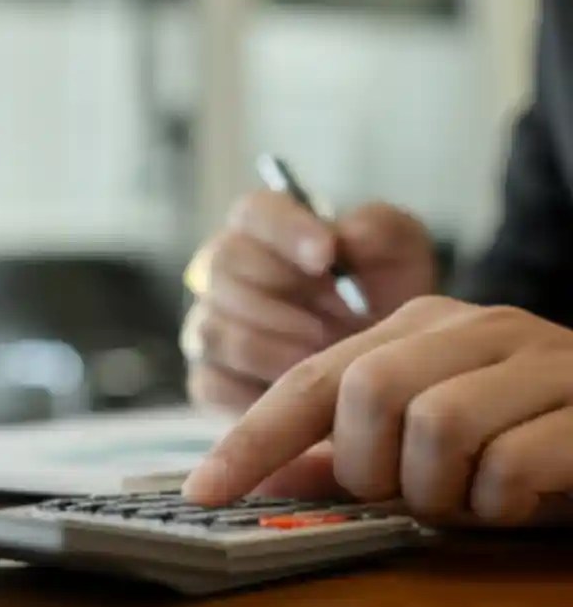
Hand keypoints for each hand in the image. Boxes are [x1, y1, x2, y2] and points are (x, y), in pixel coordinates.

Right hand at [181, 191, 435, 413]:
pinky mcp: (206, 381)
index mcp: (262, 229)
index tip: (326, 258)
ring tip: (330, 358)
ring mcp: (206, 327)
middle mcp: (220, 273)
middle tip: (343, 323)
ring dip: (280, 347)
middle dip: (288, 299)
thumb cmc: (382, 303)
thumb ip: (379, 232)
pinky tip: (303, 394)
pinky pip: (214, 383)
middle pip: (223, 267)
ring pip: (217, 330)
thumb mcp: (400, 260)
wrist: (378, 372)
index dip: (284, 231)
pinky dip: (261, 391)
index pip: (253, 212)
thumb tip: (343, 234)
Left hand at [183, 296, 572, 526]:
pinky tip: (520, 494)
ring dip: (441, 489)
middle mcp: (473, 326)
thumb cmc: (523, 435)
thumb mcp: (428, 443)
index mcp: (418, 327)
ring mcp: (538, 357)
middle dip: (370, 466)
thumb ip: (350, 453)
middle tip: (407, 491)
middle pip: (367, 392)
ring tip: (471, 494)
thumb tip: (265, 478)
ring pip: (436, 425)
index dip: (251, 439)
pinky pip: (510, 465)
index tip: (203, 491)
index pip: (309, 381)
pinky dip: (500, 501)